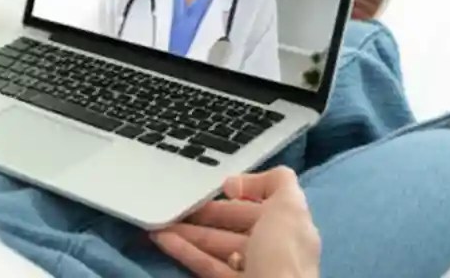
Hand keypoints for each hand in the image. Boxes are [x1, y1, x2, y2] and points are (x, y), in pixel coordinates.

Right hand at [150, 167, 319, 277]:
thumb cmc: (283, 254)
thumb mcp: (290, 206)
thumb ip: (276, 181)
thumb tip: (239, 181)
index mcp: (289, 229)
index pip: (259, 207)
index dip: (236, 196)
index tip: (210, 187)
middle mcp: (272, 250)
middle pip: (232, 226)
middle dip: (203, 213)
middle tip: (175, 204)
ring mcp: (250, 270)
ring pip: (215, 245)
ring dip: (186, 231)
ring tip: (159, 221)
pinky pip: (205, 265)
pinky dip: (184, 251)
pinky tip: (162, 240)